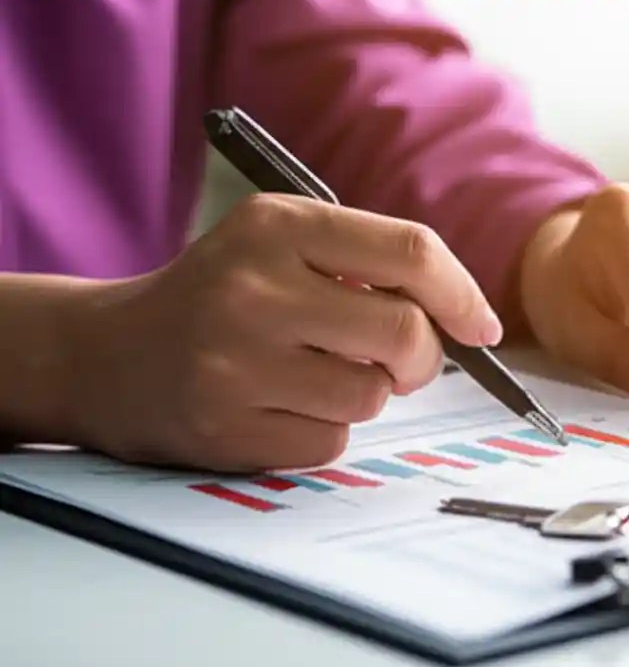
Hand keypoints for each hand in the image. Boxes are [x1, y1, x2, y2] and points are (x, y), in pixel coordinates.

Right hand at [68, 194, 500, 471]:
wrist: (108, 355)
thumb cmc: (224, 296)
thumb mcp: (281, 245)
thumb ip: (368, 263)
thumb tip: (469, 319)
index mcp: (276, 225)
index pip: (411, 252)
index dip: (463, 294)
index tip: (482, 327)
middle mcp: (253, 287)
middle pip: (406, 333)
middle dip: (423, 357)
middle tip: (403, 361)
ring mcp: (235, 362)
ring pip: (372, 394)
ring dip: (366, 393)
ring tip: (313, 375)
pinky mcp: (226, 427)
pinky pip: (331, 441)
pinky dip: (323, 430)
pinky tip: (277, 407)